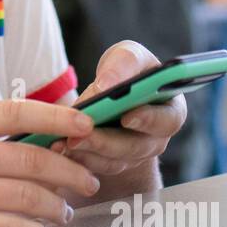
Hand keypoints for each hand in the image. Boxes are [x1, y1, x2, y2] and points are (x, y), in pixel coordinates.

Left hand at [58, 41, 185, 195]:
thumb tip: (108, 85)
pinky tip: (57, 148)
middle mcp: (156, 139)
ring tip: (61, 143)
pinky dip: (76, 159)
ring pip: (113, 162)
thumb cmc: (123, 70)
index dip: (150, 120)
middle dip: (105, 141)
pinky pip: (96, 169)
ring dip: (86, 152)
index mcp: (170, 110)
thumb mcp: (126, 57)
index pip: (168, 120)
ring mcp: (135, 157)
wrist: (108, 94)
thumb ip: (123, 63)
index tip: (127, 116)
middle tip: (79, 136)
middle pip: (135, 147)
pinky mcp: (111, 166)